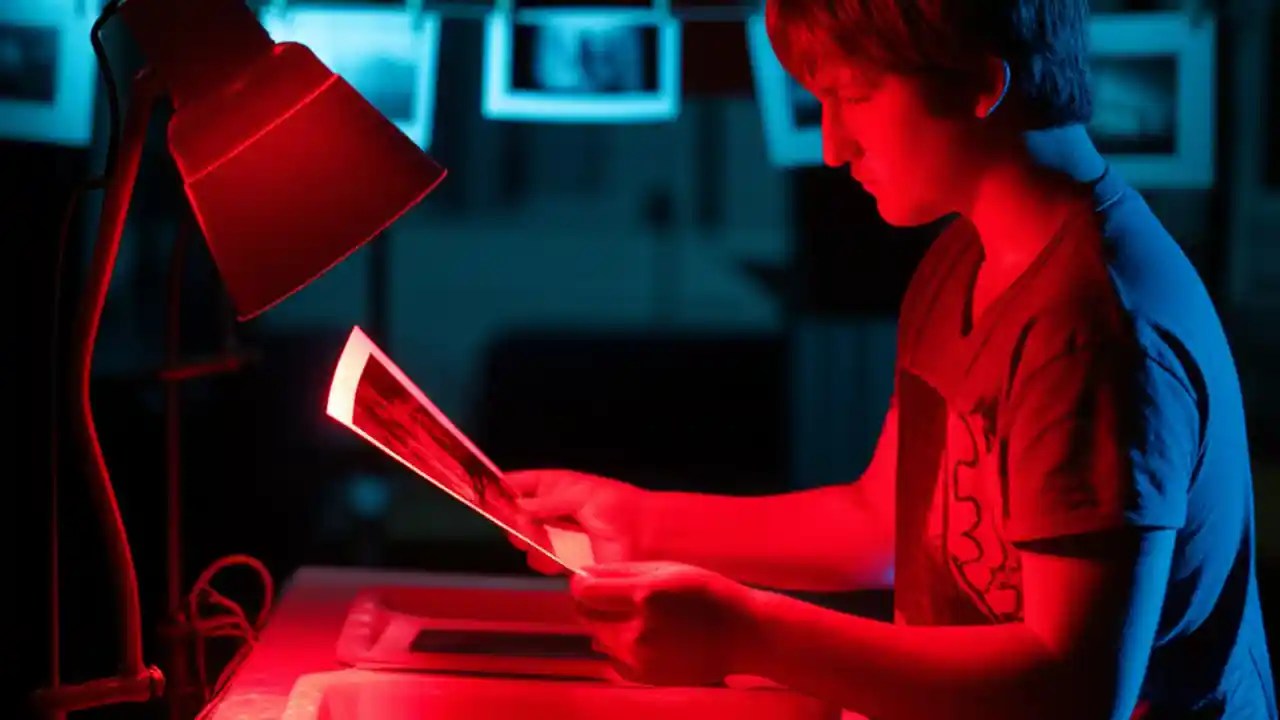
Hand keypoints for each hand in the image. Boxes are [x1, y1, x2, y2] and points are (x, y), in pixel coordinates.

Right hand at [505, 469, 648, 574]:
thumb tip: (518, 508)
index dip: (501, 489)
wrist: (645, 539)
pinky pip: (540, 560)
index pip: (518, 484)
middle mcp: (551, 509)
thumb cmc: (617, 508)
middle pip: (514, 514)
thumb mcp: (580, 496)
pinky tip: (558, 559)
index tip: (486, 498)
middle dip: (515, 521)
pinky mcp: (564, 559)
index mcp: (555, 485)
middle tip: (524, 527)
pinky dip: (545, 560)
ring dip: (532, 542)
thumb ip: (547, 502)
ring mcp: (556, 534)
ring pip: (524, 539)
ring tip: (550, 544)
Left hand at [570, 561, 756, 686]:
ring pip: (597, 638)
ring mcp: (641, 657)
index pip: (585, 591)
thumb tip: (583, 574)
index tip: (589, 581)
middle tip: (616, 597)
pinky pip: (613, 659)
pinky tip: (647, 638)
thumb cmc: (707, 594)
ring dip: (607, 626)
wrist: (743, 635)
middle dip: (594, 604)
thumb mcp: (667, 569)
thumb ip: (621, 571)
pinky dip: (620, 648)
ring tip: (639, 618)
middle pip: (587, 615)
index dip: (582, 582)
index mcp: (644, 595)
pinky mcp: (645, 676)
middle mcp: (638, 629)